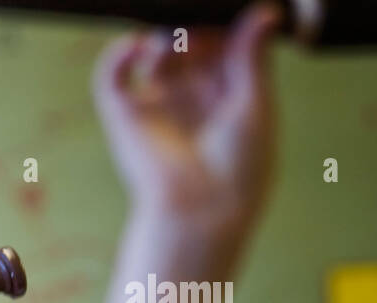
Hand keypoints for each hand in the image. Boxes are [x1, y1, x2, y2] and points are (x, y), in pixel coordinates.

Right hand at [94, 3, 279, 234]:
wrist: (199, 208)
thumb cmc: (239, 166)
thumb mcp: (256, 104)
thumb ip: (252, 58)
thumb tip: (264, 11)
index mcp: (224, 96)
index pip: (222, 44)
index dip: (223, 28)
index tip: (232, 23)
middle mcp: (188, 98)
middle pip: (189, 43)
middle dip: (194, 31)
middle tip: (199, 33)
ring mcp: (154, 104)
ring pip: (155, 52)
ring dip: (165, 38)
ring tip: (174, 44)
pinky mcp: (123, 115)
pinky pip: (112, 76)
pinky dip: (118, 53)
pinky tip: (137, 44)